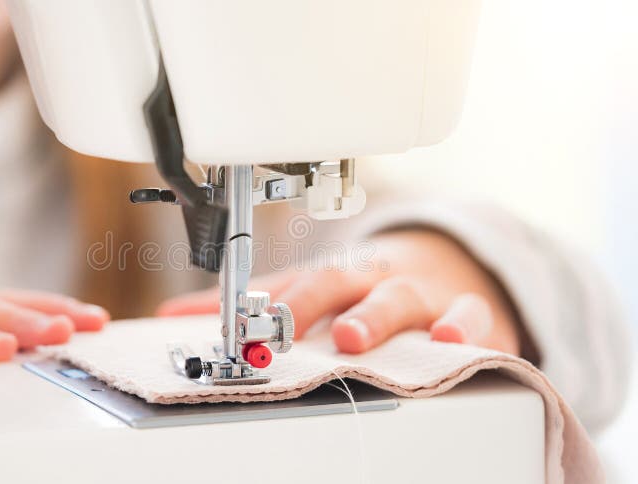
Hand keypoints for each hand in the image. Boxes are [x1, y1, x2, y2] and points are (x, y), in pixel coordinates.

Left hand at [158, 229, 520, 355]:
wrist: (451, 265)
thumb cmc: (371, 284)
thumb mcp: (315, 288)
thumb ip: (255, 304)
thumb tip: (173, 316)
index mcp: (333, 277)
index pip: (291, 285)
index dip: (261, 306)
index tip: (232, 328)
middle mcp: (370, 280)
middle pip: (337, 282)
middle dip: (308, 303)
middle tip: (282, 328)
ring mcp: (418, 293)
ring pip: (397, 298)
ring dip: (373, 315)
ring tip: (351, 337)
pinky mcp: (466, 311)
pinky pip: (470, 315)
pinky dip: (461, 325)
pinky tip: (445, 339)